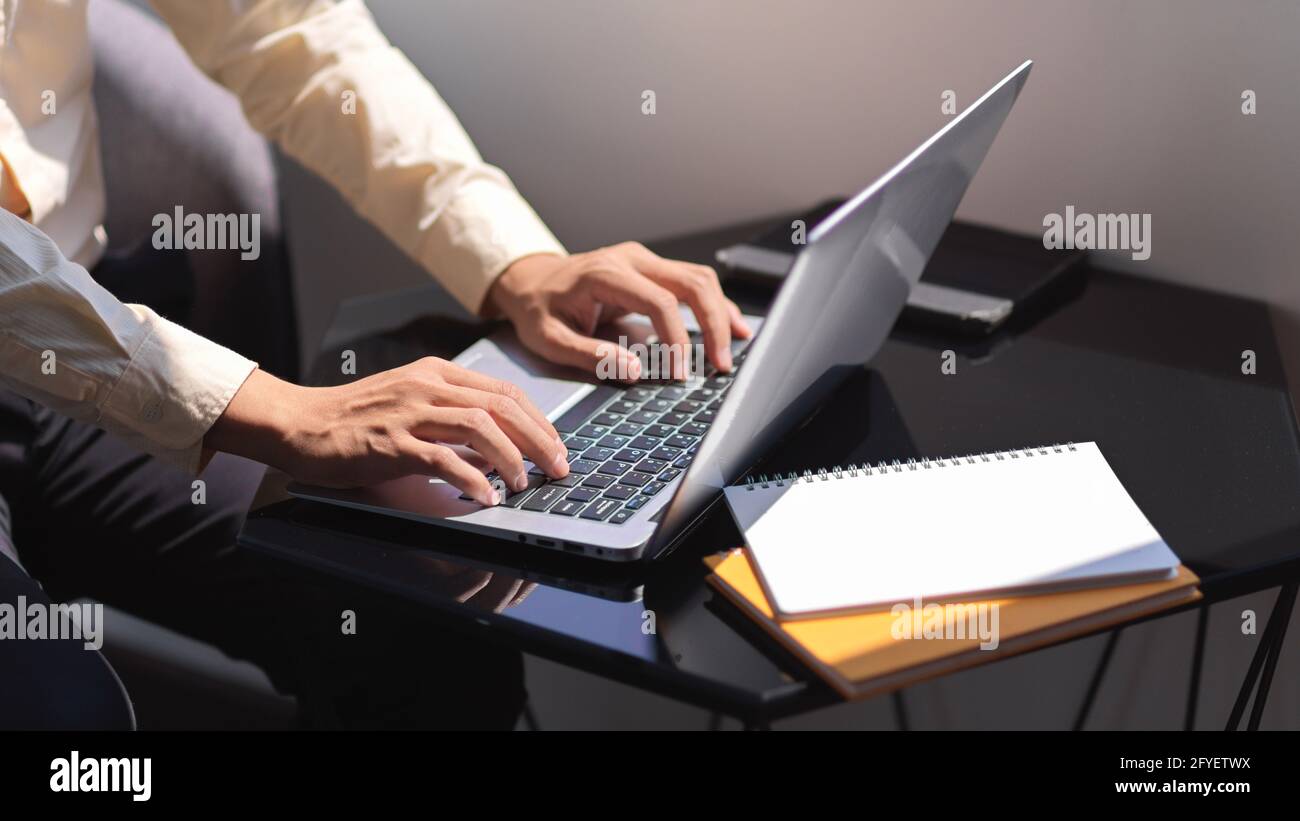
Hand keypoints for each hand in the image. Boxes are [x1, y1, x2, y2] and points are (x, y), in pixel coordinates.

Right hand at [205, 361, 568, 504]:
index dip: (538, 421)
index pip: (504, 392)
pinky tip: (486, 495)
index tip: (556, 446)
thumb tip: (498, 446)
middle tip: (557, 467)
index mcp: (437, 373)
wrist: (300, 423)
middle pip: (501, 407)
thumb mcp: (411, 402)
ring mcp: (408, 413)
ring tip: (524, 483)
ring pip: (479, 427)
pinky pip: (442, 459)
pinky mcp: (390, 442)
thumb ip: (452, 416)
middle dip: (538, 439)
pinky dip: (471, 478)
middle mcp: (427, 386)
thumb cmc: (356, 418)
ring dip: (511, 457)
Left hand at [487, 243, 751, 379]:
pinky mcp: (652, 269)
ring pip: (700, 278)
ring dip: (721, 313)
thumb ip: (590, 355)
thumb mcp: (550, 339)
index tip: (681, 373)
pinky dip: (715, 304)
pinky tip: (732, 325)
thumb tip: (633, 370)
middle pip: (692, 283)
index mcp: (607, 274)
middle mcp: (631, 260)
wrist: (530, 280)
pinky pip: (693, 282)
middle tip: (720, 365)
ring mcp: (645, 261)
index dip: (677, 339)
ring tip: (733, 348)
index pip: (660, 302)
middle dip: (714, 325)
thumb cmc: (538, 309)